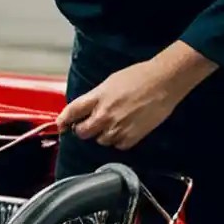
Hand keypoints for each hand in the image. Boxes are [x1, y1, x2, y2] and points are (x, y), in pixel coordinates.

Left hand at [55, 42, 215, 150]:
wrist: (163, 82)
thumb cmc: (138, 77)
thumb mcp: (109, 82)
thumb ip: (95, 97)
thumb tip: (86, 109)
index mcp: (97, 97)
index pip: (72, 112)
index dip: (63, 120)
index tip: (60, 125)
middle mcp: (104, 114)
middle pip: (82, 132)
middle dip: (83, 129)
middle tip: (90, 124)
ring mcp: (118, 127)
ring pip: (100, 141)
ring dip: (102, 135)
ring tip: (113, 123)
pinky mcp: (132, 137)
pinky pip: (118, 146)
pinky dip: (118, 140)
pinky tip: (124, 129)